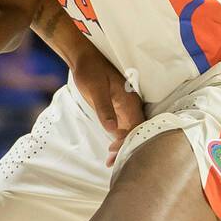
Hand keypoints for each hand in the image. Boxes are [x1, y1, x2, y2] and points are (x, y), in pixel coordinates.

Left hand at [72, 48, 143, 166]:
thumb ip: (104, 109)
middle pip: (135, 131)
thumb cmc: (91, 70)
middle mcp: (131, 105)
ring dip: (122, 145)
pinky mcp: (118, 108)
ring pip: (130, 130)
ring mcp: (125, 107)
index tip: (115, 154)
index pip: (135, 127)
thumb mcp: (95, 89)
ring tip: (110, 161)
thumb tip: (111, 129)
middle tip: (111, 163)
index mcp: (130, 101)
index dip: (128, 143)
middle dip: (126, 148)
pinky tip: (112, 149)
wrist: (85, 58)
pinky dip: (118, 138)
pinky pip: (123, 126)